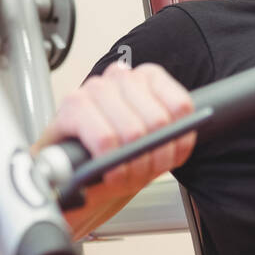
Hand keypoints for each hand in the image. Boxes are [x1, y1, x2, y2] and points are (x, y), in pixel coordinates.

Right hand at [32, 61, 197, 200]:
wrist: (78, 177)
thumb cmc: (118, 159)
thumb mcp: (155, 149)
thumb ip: (174, 137)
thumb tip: (182, 135)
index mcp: (147, 79)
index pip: (181, 105)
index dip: (178, 140)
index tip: (168, 155)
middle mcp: (121, 77)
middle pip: (157, 120)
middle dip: (153, 157)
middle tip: (142, 171)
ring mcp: (94, 89)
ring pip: (132, 131)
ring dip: (132, 165)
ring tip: (125, 175)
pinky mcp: (71, 106)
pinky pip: (104, 139)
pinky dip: (111, 164)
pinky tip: (108, 173)